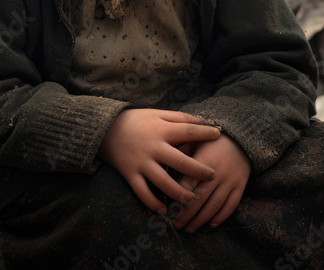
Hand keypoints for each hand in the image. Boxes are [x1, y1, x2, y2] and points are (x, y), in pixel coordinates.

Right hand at [97, 109, 221, 213]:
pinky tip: (163, 210)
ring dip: (179, 193)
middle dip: (198, 170)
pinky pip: (142, 192)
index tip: (219, 135)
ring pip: (162, 181)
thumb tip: (204, 121)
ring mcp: (141, 162)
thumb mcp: (157, 113)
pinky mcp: (129, 174)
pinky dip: (152, 203)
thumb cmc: (136, 120)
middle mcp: (152, 147)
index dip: (204, 133)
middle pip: (179, 161)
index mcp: (160, 129)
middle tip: (212, 176)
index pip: (187, 131)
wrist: (104, 128)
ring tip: (192, 199)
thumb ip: (180, 118)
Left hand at [172, 133, 250, 231]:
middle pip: (200, 198)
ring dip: (201, 219)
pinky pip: (231, 204)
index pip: (188, 183)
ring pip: (215, 205)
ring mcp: (230, 181)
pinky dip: (222, 216)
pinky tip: (211, 224)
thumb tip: (163, 160)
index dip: (178, 197)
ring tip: (190, 228)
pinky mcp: (240, 186)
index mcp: (204, 161)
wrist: (242, 137)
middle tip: (176, 225)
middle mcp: (217, 173)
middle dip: (187, 214)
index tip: (168, 209)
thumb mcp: (196, 140)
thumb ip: (182, 151)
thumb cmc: (212, 139)